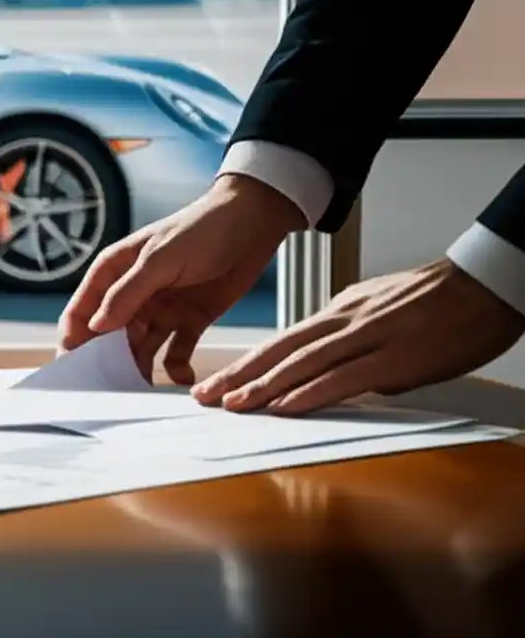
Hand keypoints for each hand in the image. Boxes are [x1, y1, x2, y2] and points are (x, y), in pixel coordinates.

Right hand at [58, 174, 305, 382]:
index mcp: (114, 272)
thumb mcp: (161, 259)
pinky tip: (184, 379)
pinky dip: (177, 369)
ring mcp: (159, 309)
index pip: (82, 312)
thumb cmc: (202, 229)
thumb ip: (127, 293)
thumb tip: (94, 327)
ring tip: (144, 391)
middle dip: (107, 363)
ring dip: (141, 370)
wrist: (253, 223)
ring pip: (140, 349)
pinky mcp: (188, 320)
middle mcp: (132, 294)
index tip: (74, 371)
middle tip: (110, 391)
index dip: (73, 341)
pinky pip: (175, 353)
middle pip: (109, 338)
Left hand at [194, 259, 524, 414]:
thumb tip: (340, 375)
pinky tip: (285, 405)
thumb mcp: (383, 314)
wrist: (487, 285)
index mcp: (341, 312)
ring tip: (230, 404)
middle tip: (204, 397)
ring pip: (303, 364)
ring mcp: (368, 338)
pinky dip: (310, 392)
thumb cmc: (443, 302)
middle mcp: (346, 321)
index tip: (218, 382)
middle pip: (279, 350)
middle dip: (238, 375)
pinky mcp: (394, 357)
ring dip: (262, 386)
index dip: (247, 363)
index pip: (283, 341)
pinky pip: (343, 377)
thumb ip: (355, 343)